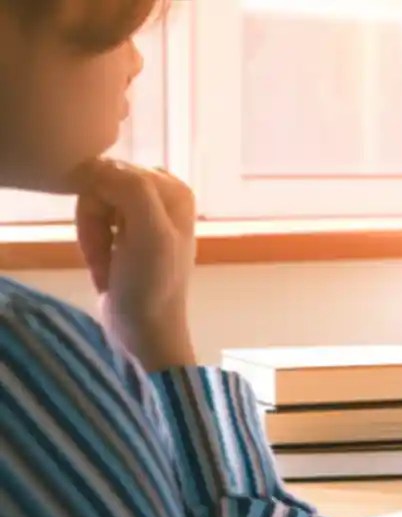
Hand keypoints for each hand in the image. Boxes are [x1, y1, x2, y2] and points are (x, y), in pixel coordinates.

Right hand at [74, 159, 198, 371]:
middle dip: (95, 221)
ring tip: (109, 264)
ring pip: (90, 205)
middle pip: (99, 186)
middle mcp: (161, 194)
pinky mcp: (123, 232)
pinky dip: (91, 246)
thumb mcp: (150, 233)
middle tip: (111, 254)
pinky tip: (106, 268)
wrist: (146, 330)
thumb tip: (104, 164)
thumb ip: (133, 190)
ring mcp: (141, 214)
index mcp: (174, 188)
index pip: (113, 172)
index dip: (104, 204)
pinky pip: (89, 223)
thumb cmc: (152, 284)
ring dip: (91, 237)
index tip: (119, 236)